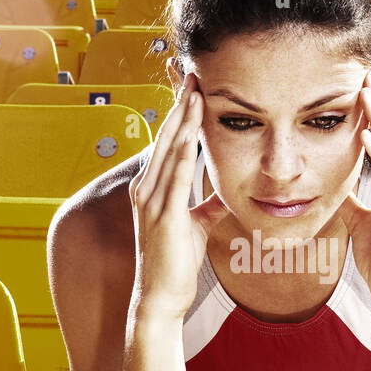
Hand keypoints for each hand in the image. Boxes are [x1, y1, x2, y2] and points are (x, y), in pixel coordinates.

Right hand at [128, 72, 229, 321]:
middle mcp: (146, 188)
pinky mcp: (163, 213)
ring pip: (169, 148)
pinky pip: (176, 174)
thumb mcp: (195, 226)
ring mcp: (151, 200)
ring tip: (196, 90)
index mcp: (151, 188)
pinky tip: (195, 127)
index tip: (193, 88)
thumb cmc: (176, 263)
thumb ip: (207, 205)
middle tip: (194, 73)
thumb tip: (224, 193)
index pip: (167, 142)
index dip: (180, 114)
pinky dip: (186, 147)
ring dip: (184, 117)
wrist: (161, 296)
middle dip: (180, 104)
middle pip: (164, 136)